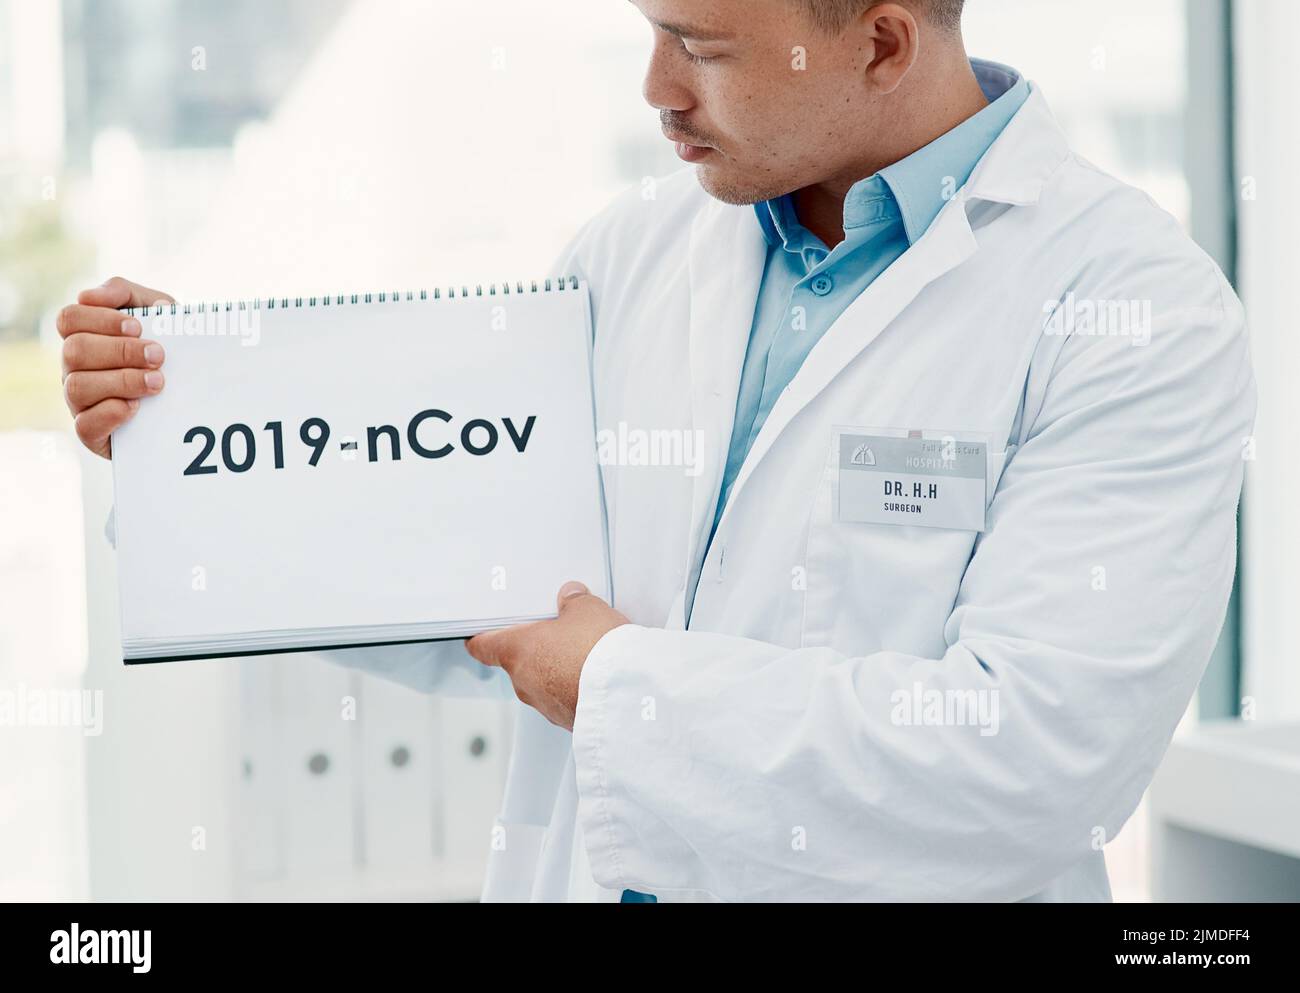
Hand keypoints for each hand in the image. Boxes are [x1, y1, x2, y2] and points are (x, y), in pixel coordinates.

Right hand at [59, 276, 175, 458]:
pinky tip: (138, 407)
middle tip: (158, 356)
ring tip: (158, 383)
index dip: (100, 320)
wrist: (195, 399)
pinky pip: (84, 425)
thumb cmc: (169, 348)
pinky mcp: (92, 433)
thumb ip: (126, 293)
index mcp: (86, 337)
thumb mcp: (158, 314)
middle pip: (74, 351)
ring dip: (122, 381)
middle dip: (119, 351)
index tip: (138, 327)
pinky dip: (112, 413)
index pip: (69, 319)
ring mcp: (79, 402)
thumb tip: (89, 295)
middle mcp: (75, 368)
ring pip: (77, 386)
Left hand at [466, 581, 629, 730]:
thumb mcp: (587, 610)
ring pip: (543, 683)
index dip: (480, 639)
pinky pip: (565, 699)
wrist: (625, 695)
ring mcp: (545, 705)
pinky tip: (596, 676)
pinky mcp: (568, 721)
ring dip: (557, 671)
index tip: (475, 637)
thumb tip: (570, 597)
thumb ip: (574, 602)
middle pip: (518, 663)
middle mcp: (524, 682)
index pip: (483, 647)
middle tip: (556, 633)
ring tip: (585, 654)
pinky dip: (575, 689)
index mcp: (517, 651)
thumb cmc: (597, 651)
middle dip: (536, 650)